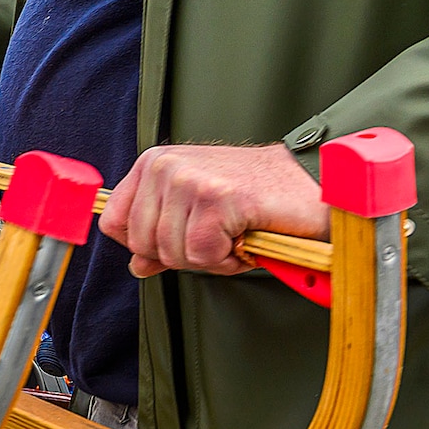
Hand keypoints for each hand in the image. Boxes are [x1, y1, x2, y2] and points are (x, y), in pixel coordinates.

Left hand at [99, 143, 327, 278]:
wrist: (314, 184)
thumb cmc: (257, 199)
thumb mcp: (196, 213)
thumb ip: (161, 237)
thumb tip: (136, 266)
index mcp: (153, 163)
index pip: (114, 221)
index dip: (143, 245)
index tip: (180, 240)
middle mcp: (165, 166)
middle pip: (142, 244)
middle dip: (182, 255)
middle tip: (219, 238)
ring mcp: (190, 180)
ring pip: (172, 253)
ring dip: (209, 258)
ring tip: (234, 236)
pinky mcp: (218, 199)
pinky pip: (202, 255)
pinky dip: (227, 260)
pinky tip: (245, 240)